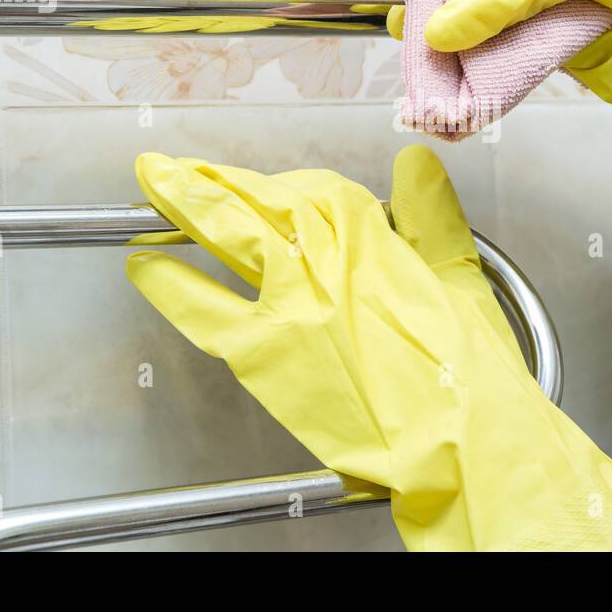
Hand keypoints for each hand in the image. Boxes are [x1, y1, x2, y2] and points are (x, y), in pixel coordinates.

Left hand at [126, 144, 611, 549]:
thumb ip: (432, 217)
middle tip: (176, 165)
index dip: (288, 184)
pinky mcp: (264, 356)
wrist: (456, 446)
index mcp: (373, 240)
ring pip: (228, 233)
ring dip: (187, 202)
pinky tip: (145, 266)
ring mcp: (288, 305)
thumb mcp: (460, 280)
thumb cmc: (467, 375)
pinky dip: (170, 286)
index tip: (267, 184)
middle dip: (216, 179)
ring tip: (154, 181)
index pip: (316, 190)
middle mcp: (323, 261)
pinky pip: (202, 311)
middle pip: (259, 199)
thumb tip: (416, 166)